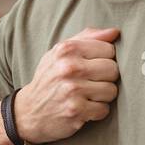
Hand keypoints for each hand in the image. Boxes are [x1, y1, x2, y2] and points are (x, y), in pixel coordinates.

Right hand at [15, 27, 120, 144]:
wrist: (28, 111)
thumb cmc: (49, 78)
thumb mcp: (60, 52)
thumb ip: (87, 38)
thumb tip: (115, 32)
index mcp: (67, 49)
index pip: (109, 49)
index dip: (105, 59)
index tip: (92, 66)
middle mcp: (69, 67)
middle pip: (113, 70)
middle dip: (106, 78)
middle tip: (90, 83)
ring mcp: (72, 90)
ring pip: (111, 91)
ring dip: (102, 96)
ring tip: (86, 96)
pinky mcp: (76, 111)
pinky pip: (104, 109)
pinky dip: (96, 112)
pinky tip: (83, 108)